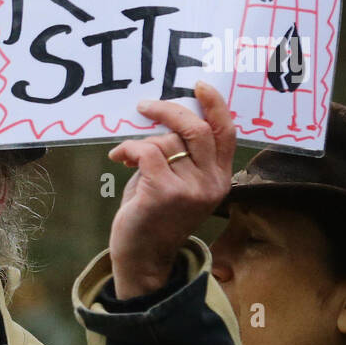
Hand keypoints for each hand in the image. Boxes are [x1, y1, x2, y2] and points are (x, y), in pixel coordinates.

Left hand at [107, 82, 235, 298]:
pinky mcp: (164, 193)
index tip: (198, 86)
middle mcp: (211, 183)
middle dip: (169, 110)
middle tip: (146, 105)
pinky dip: (129, 149)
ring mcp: (190, 189)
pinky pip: (147, 152)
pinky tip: (119, 158)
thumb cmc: (154, 217)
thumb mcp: (178, 184)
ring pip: (167, 141)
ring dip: (141, 141)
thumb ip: (180, 155)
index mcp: (220, 178)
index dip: (215, 105)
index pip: (226, 132)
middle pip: (197, 129)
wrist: (143, 259)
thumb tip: (163, 119)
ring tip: (127, 155)